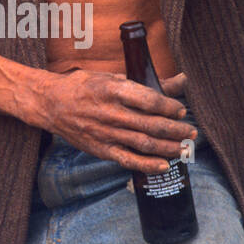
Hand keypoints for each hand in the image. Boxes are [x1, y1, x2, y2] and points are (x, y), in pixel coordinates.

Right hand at [37, 68, 195, 173]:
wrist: (52, 104)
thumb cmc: (83, 86)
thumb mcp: (111, 78)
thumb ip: (142, 83)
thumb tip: (177, 82)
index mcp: (114, 91)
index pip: (150, 101)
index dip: (171, 107)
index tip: (181, 110)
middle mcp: (112, 113)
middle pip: (152, 124)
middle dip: (176, 129)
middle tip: (191, 131)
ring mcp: (106, 133)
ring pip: (145, 144)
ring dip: (169, 147)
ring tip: (184, 148)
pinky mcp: (101, 149)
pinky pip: (128, 160)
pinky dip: (148, 165)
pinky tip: (164, 165)